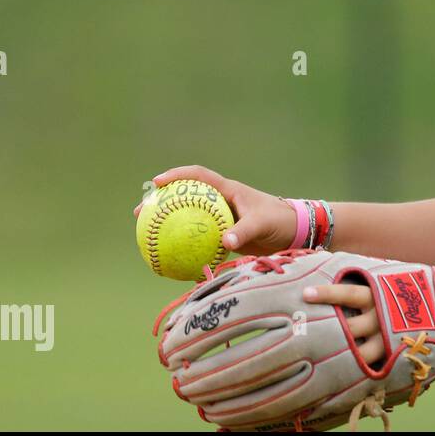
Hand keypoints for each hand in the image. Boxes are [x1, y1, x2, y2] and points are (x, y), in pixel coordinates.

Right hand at [133, 164, 296, 256]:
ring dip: (168, 226)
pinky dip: (184, 246)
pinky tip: (170, 259)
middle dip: (161, 203)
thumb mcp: (263, 223)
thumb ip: (244, 230)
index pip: (198, 176)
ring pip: (188, 219)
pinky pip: (198, 239)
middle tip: (141, 213)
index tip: (157, 183)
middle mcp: (221, 202)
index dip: (177, 176)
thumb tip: (225, 241)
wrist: (294, 233)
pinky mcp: (223, 235)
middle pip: (184, 198)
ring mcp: (220, 219)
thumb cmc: (280, 221)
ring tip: (145, 238)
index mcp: (228, 191)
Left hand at [303, 279, 434, 360]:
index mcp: (382, 295)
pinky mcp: (398, 357)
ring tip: (322, 359)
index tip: (306, 294)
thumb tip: (357, 272)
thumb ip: (381, 279)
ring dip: (342, 355)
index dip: (327, 294)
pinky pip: (375, 368)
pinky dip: (361, 372)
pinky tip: (347, 377)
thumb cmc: (431, 292)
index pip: (349, 294)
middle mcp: (382, 318)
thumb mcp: (405, 277)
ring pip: (358, 352)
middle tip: (306, 334)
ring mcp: (389, 340)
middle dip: (328, 331)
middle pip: (348, 327)